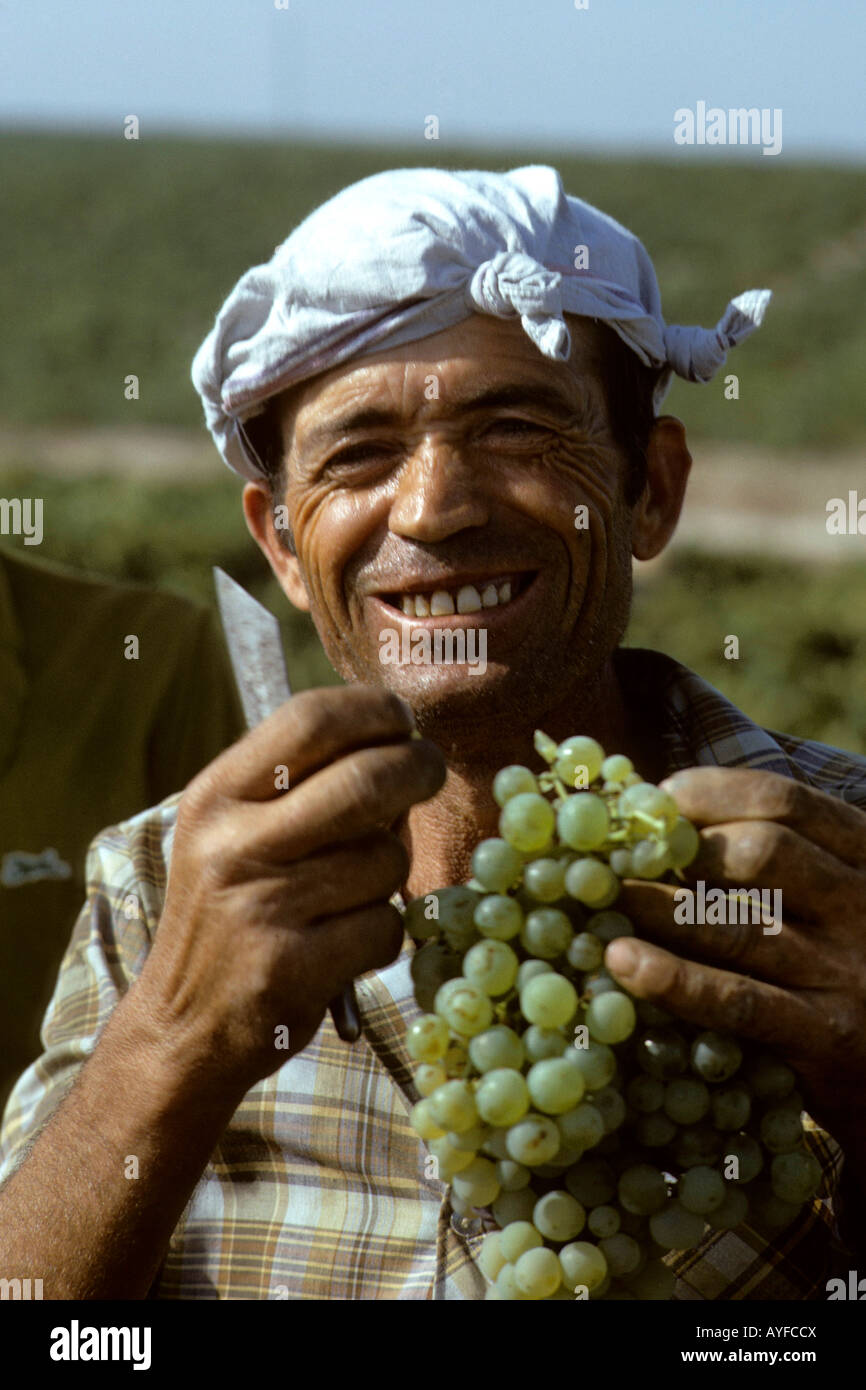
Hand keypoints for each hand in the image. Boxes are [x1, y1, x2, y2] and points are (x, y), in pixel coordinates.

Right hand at [139, 686, 444, 1092]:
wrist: (183, 1027)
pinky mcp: (295, 967)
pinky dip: (382, 935)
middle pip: (366, 779)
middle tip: (429, 772)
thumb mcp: (234, 834)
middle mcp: (233, 844)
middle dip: (417, 769)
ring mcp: (264, 906)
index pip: (310, 719)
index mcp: (216, 797)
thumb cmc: (229, 914)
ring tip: (351, 896)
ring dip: (390, 874)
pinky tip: (346, 946)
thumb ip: (301, 788)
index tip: (403, 721)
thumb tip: (398, 747)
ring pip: (385, 859)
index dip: (374, 711)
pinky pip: (385, 926)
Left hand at [604, 767, 865, 1149]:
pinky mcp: (828, 1036)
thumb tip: (663, 819)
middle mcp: (862, 906)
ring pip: (740, 925)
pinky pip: (740, 1000)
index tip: (657, 799)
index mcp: (864, 858)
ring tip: (601, 902)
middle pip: (763, 852)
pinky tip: (623, 965)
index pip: (787, 802)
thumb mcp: (832, 900)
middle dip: (680, 849)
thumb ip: (776, 860)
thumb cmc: (846, 968)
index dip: (712, 793)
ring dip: (659, 907)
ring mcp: (846, 971)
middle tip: (620, 857)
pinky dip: (675, 980)